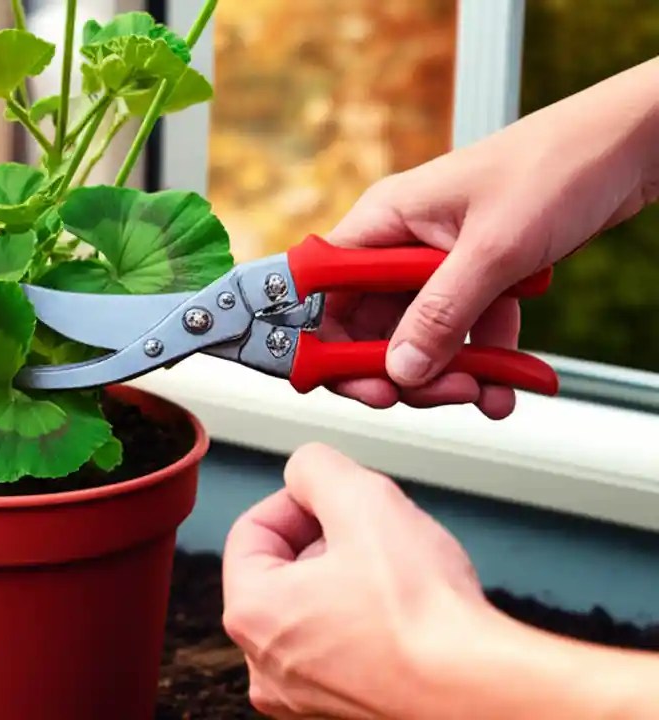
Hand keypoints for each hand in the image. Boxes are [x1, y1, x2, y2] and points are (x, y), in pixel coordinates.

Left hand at [221, 443, 489, 718]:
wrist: (480, 693)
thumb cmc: (424, 615)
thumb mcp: (363, 499)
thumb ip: (316, 468)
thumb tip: (305, 472)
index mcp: (251, 613)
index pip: (252, 530)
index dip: (299, 501)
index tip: (338, 499)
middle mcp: (266, 664)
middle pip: (283, 571)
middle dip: (328, 542)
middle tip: (376, 536)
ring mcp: (303, 695)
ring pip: (314, 609)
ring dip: (350, 581)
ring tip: (397, 577)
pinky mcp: (344, 711)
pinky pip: (343, 649)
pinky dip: (367, 626)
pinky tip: (407, 618)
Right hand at [320, 57, 658, 418]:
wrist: (629, 147)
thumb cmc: (559, 164)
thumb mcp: (492, 249)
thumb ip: (441, 314)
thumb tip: (401, 367)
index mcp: (384, 219)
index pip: (324, 290)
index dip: (326, 341)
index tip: (354, 381)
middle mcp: (401, 242)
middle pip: (370, 325)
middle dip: (401, 368)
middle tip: (437, 393)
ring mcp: (438, 262)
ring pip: (418, 336)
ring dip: (448, 373)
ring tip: (484, 390)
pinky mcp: (476, 275)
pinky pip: (464, 331)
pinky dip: (484, 361)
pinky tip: (507, 384)